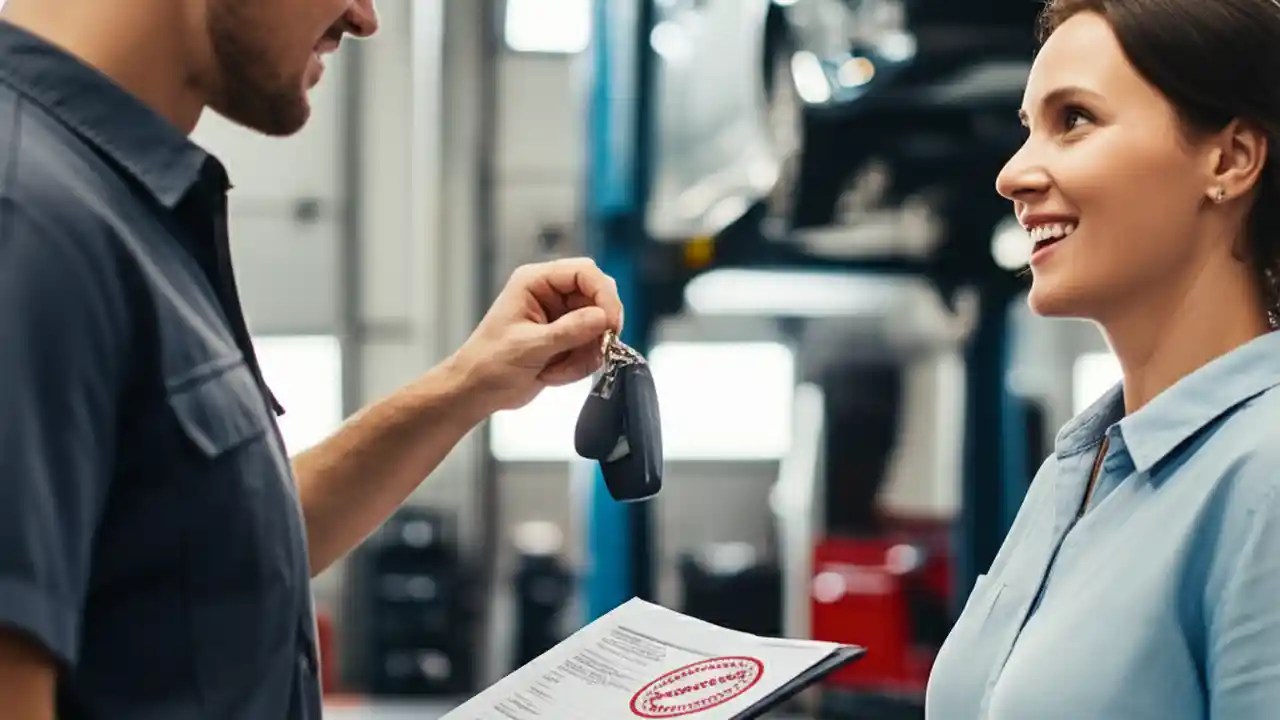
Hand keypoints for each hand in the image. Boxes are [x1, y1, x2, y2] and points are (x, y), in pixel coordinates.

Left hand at [449, 258, 624, 414]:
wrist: (477, 390)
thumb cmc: (488, 363)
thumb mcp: (528, 346)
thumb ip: (567, 331)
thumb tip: (602, 318)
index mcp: (535, 282)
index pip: (584, 272)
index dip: (603, 294)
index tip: (610, 324)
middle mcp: (551, 294)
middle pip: (598, 297)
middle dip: (598, 328)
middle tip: (594, 350)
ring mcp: (561, 317)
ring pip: (599, 327)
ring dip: (585, 354)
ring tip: (556, 370)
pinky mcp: (567, 339)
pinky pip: (593, 347)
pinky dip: (580, 365)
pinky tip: (553, 373)